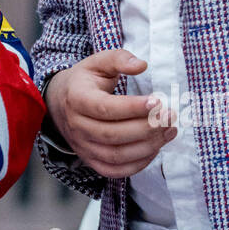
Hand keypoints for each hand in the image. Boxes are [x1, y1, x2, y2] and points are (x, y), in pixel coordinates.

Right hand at [44, 50, 175, 178]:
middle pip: (112, 134)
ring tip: (169, 131)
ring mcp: (82, 146)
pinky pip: (114, 170)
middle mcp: (76, 125)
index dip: (132, 107)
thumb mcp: (97, 62)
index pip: (104, 108)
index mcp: (76, 98)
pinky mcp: (90, 160)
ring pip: (116, 155)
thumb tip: (141, 65)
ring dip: (147, 146)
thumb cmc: (85, 81)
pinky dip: (138, 164)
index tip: (158, 101)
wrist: (59, 103)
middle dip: (146, 128)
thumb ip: (119, 59)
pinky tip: (155, 148)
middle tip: (170, 117)